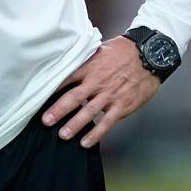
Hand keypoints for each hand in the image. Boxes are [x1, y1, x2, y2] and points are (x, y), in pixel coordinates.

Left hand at [40, 36, 160, 147]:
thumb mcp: (101, 49)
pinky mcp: (122, 106)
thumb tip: (68, 62)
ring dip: (74, 125)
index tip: (39, 97)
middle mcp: (98, 82)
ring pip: (88, 113)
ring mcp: (110, 95)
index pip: (67, 78)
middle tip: (46, 121)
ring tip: (62, 135)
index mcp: (90, 66)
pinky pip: (107, 122)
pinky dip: (96, 133)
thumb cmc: (125, 51)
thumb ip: (85, 59)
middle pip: (74, 98)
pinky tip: (85, 142)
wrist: (150, 55)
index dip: (52, 89)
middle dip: (58, 110)